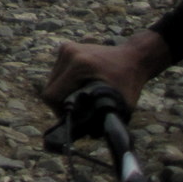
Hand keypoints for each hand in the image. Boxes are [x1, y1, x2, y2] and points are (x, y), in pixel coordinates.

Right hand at [40, 30, 170, 113]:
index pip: (52, 94)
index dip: (58, 111)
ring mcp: (66, 48)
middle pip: (49, 87)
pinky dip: (64, 83)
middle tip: (76, 113)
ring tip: (78, 100)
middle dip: (60, 103)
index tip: (72, 119)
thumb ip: (103, 119)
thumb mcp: (120, 104)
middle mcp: (68, 53)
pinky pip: (57, 72)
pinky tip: (78, 88)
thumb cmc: (129, 82)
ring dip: (61, 92)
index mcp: (79, 65)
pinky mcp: (66, 48)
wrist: (133, 57)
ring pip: (51, 80)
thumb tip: (87, 134)